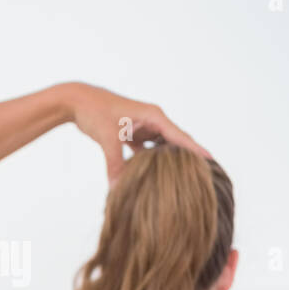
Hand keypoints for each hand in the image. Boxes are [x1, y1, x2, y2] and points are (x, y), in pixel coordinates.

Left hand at [61, 81, 210, 185]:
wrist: (76, 101)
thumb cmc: (94, 111)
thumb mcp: (107, 137)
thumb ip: (115, 163)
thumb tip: (117, 188)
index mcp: (154, 116)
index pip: (180, 136)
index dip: (195, 149)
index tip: (212, 161)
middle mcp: (153, 120)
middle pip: (176, 142)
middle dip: (189, 157)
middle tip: (204, 175)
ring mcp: (143, 127)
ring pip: (162, 148)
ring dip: (170, 161)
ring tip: (186, 178)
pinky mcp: (133, 134)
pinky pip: (148, 151)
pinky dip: (152, 162)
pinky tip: (157, 177)